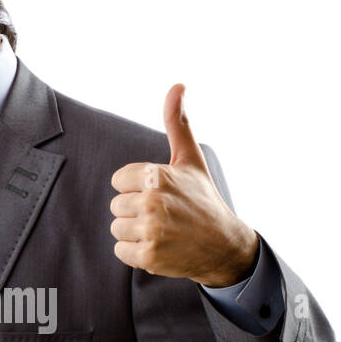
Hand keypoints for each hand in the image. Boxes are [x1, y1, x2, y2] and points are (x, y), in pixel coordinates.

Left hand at [109, 84, 258, 285]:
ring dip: (135, 233)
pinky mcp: (148, 257)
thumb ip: (177, 123)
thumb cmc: (203, 199)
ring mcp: (150, 230)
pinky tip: (159, 247)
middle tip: (164, 215)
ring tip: (162, 231)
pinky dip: (136, 254)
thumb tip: (177, 85)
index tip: (159, 194)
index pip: (118, 181)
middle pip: (116, 205)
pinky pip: (121, 252)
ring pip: (117, 229)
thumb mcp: (190, 159)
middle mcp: (152, 201)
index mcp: (156, 175)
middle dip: (135, 212)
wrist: (223, 245)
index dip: (136, 188)